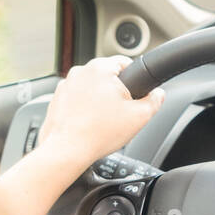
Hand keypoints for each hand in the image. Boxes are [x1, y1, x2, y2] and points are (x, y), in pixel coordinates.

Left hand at [37, 56, 164, 170]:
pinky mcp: (57, 98)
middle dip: (116, 93)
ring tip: (102, 121)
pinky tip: (89, 124)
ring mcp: (66, 84)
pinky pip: (77, 99)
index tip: (134, 96)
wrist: (67, 151)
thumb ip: (154, 101)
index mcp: (101, 68)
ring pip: (92, 88)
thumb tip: (157, 94)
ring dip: (99, 100)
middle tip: (120, 114)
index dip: (136, 81)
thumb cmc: (99, 133)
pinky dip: (83, 108)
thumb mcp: (140, 117)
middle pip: (108, 77)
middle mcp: (81, 71)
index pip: (126, 63)